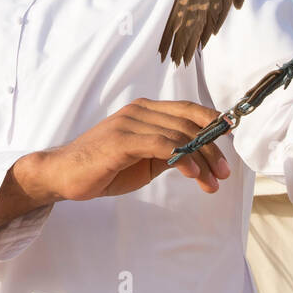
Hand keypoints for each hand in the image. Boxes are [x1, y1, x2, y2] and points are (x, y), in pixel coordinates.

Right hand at [41, 98, 232, 200]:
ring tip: (212, 182)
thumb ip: (167, 152)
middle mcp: (139, 110)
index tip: (230, 137)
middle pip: (188, 122)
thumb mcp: (143, 160)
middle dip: (212, 148)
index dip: (212, 121)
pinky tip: (193, 175)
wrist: (61, 174)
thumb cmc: (102, 168)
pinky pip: (162, 145)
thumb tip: (196, 156)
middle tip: (224, 172)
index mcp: (144, 110)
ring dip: (202, 160)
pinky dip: (183, 159)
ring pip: (179, 135)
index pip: (187, 109)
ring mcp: (130, 123)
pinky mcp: (122, 140)